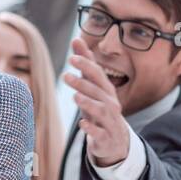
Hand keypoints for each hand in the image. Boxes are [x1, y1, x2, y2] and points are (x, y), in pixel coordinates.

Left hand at [63, 38, 128, 166]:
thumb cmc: (100, 109)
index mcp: (107, 91)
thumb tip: (76, 39)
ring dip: (88, 103)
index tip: (71, 58)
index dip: (86, 66)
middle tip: (66, 76)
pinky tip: (82, 123)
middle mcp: (111, 104)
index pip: (98, 75)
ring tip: (75, 96)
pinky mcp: (105, 138)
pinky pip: (100, 133)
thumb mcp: (92, 88)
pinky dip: (91, 128)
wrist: (115, 141)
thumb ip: (85, 65)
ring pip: (101, 110)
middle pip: (98, 92)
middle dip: (83, 83)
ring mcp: (109, 121)